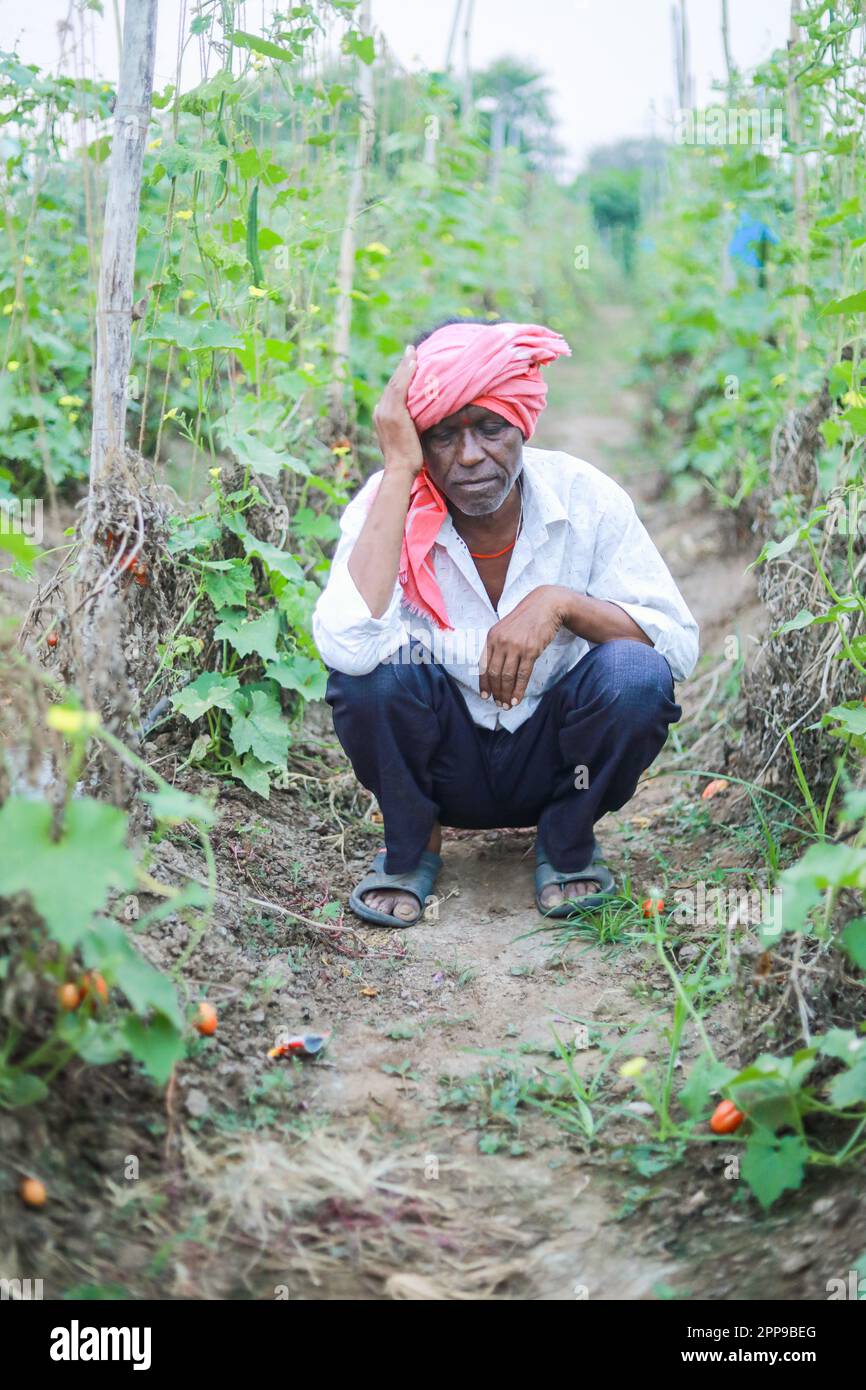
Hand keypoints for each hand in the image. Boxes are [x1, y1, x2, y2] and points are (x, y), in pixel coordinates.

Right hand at [373, 345, 423, 477]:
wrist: (400, 469)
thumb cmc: (406, 460)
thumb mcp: (405, 439)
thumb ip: (407, 427)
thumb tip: (416, 421)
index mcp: (382, 415)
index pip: (392, 391)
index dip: (401, 377)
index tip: (409, 366)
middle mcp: (381, 411)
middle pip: (392, 383)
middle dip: (402, 366)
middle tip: (411, 351)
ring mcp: (386, 411)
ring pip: (396, 382)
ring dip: (405, 365)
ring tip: (412, 352)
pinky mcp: (394, 413)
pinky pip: (400, 387)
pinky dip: (406, 373)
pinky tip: (413, 362)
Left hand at [480, 585, 568, 707]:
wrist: (546, 606)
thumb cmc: (526, 620)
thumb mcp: (506, 630)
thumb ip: (499, 647)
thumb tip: (494, 672)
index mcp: (492, 637)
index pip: (483, 665)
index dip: (484, 683)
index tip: (485, 696)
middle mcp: (500, 641)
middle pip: (494, 674)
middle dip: (496, 692)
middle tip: (499, 704)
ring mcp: (515, 646)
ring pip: (507, 677)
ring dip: (507, 694)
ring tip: (508, 705)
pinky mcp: (530, 650)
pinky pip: (522, 675)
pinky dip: (519, 690)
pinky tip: (517, 699)